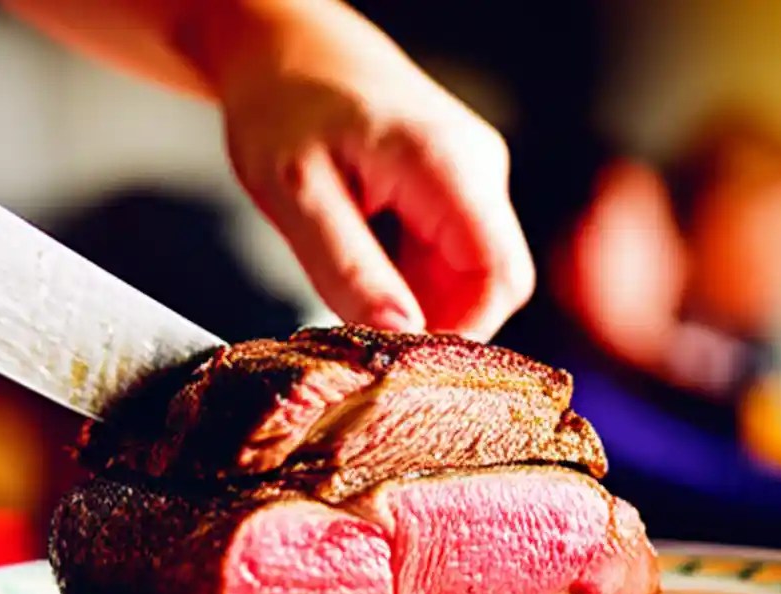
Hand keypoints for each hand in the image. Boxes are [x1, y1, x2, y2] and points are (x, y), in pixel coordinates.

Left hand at [197, 1, 533, 340]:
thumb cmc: (279, 101)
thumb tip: (401, 335)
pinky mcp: (456, 185)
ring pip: (468, 275)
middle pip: (490, 284)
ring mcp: (472, 175)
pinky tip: (360, 261)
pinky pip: (450, 256)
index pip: (501, 279)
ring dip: (415, 300)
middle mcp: (477, 167)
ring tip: (346, 282)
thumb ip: (348, 268)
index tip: (397, 361)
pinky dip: (408, 277)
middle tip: (360, 333)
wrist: (281, 43)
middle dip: (433, 321)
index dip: (461, 334)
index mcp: (447, 164)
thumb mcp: (293, 192)